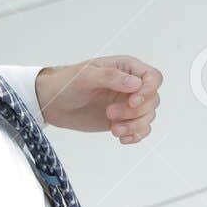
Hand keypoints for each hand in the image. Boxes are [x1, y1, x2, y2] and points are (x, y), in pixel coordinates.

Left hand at [35, 56, 162, 141]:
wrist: (52, 103)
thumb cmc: (66, 83)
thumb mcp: (86, 76)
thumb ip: (111, 77)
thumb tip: (135, 83)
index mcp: (126, 68)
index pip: (153, 77)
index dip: (148, 91)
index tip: (133, 102)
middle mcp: (131, 86)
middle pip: (152, 100)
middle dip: (134, 112)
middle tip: (110, 113)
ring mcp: (127, 104)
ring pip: (148, 117)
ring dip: (134, 126)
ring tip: (114, 129)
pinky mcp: (123, 120)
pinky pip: (141, 129)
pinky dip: (135, 136)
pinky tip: (120, 137)